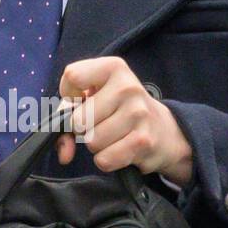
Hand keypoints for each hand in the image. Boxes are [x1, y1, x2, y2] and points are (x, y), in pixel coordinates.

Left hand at [55, 57, 193, 186]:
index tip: (81, 100)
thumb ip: (68, 118)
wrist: (163, 130)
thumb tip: (64, 154)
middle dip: (83, 128)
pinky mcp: (143, 141)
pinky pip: (104, 159)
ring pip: (91, 141)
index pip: (72, 76)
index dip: (68, 95)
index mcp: (114, 68)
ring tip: (113, 135)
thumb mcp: (96, 99)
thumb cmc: (119, 111)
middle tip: (100, 123)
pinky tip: (120, 149)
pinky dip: (107, 160)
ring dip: (97, 145)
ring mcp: (137, 113)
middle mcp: (127, 87)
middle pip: (78, 119)